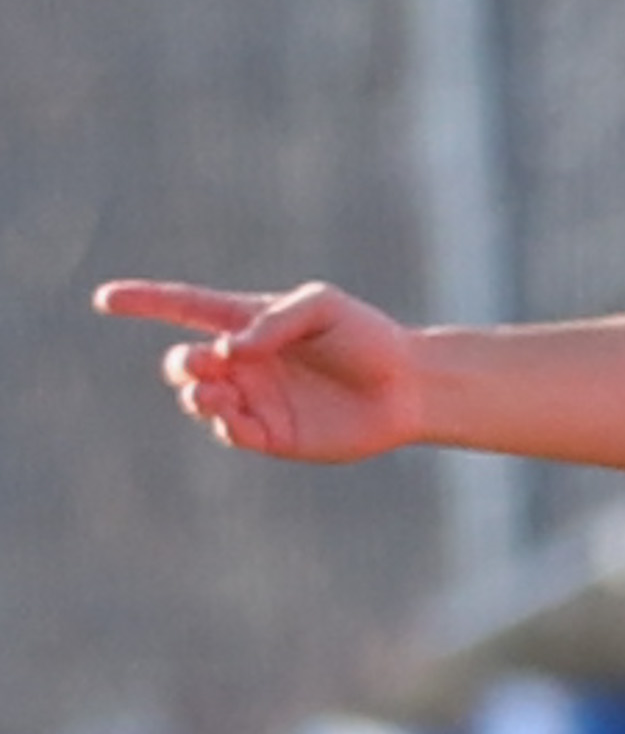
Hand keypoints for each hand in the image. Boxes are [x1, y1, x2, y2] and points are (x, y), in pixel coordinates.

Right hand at [91, 277, 429, 460]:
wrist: (410, 385)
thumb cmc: (368, 336)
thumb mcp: (323, 307)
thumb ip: (274, 320)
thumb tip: (230, 351)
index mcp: (249, 322)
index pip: (185, 308)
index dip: (145, 302)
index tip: (105, 299)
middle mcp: (244, 362)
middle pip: (184, 363)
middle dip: (183, 364)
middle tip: (209, 365)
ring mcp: (254, 399)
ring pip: (199, 400)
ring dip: (198, 396)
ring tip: (217, 391)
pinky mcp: (272, 435)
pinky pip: (231, 432)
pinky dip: (225, 424)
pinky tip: (235, 415)